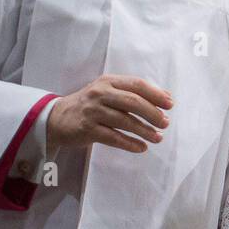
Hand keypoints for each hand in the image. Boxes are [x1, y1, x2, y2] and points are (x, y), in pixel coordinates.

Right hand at [47, 74, 171, 153]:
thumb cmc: (91, 104)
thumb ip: (134, 92)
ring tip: (158, 138)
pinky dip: (130, 143)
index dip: (156, 94)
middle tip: (165, 123)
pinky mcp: (87, 129)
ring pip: (124, 121)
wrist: (57, 118)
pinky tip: (141, 147)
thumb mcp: (110, 92)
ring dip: (144, 131)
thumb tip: (166, 97)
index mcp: (108, 81)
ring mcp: (92, 111)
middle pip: (132, 102)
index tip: (170, 105)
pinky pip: (113, 137)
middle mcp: (100, 93)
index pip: (137, 84)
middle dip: (152, 113)